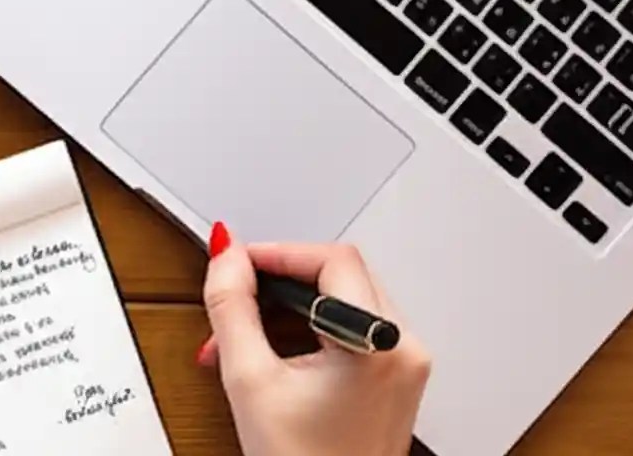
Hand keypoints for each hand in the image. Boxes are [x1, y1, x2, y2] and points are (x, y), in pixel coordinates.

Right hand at [200, 225, 431, 455]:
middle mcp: (404, 346)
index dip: (277, 252)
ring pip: (346, 298)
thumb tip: (226, 257)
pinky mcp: (399, 376)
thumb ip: (232, 307)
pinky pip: (356, 326)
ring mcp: (406, 362)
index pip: (331, 259)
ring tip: (247, 336)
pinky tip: (277, 351)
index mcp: (378, 342)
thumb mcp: (250, 380)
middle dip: (281, 280)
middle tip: (238, 295)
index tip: (237, 262)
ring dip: (294, 305)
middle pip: (341, 274)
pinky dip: (314, 328)